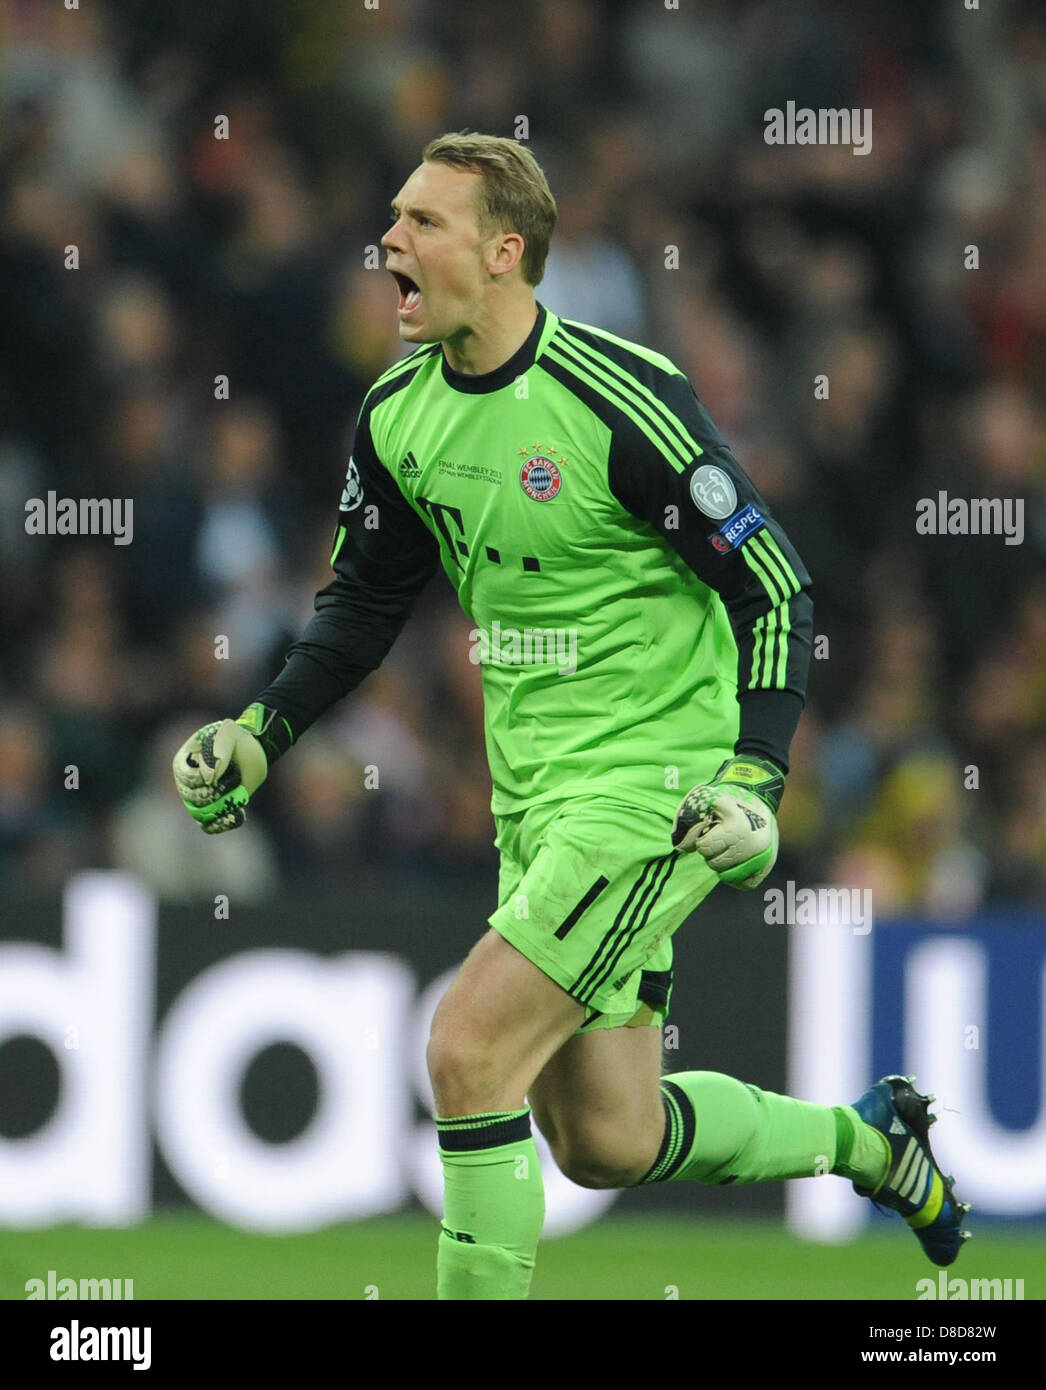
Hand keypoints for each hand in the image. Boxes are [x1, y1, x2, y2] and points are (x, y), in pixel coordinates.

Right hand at [172, 718, 267, 833]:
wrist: (252, 753)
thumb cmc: (237, 740)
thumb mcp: (230, 733)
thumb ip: (219, 749)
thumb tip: (209, 778)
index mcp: (182, 764)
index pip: (188, 780)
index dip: (209, 778)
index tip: (229, 769)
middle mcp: (185, 784)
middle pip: (194, 800)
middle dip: (218, 793)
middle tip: (237, 779)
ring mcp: (196, 800)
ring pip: (202, 816)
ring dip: (224, 808)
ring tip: (240, 794)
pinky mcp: (210, 812)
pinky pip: (210, 827)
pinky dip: (224, 823)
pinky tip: (239, 814)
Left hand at [671, 756, 783, 888]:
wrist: (757, 798)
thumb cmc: (727, 801)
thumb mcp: (707, 801)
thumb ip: (689, 821)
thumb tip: (682, 847)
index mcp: (736, 827)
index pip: (705, 848)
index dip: (702, 841)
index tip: (709, 832)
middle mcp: (752, 844)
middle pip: (716, 864)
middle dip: (712, 853)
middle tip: (719, 840)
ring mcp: (763, 856)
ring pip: (728, 876)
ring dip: (722, 865)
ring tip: (727, 849)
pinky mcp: (768, 865)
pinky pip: (746, 884)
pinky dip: (736, 878)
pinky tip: (734, 864)